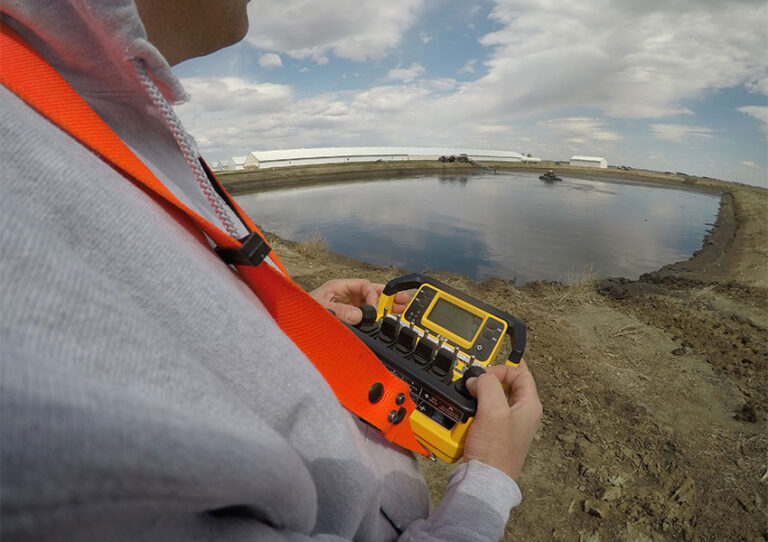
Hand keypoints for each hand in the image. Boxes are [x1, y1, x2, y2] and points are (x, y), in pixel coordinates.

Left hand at [309, 278, 409, 324]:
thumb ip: (340, 312)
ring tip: (403, 308)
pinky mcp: (348, 318)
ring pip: (372, 303)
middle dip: (388, 295)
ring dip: (387, 305)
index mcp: (339, 286)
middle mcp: (346, 295)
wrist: (289, 323)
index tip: (375, 310)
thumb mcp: (320, 309)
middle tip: (404, 300)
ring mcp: (348, 306)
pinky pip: (366, 315)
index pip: (364, 286)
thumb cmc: (300, 311)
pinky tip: (388, 320)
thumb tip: (359, 315)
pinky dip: (378, 317)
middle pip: (372, 292)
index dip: (373, 296)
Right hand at [463, 360, 541, 480]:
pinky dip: (472, 410)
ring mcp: (506, 424)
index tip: (484, 372)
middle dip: (487, 380)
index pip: (521, 373)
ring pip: (491, 398)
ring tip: (468, 399)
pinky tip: (465, 414)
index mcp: (529, 406)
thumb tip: (477, 378)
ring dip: (477, 395)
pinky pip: (482, 412)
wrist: (482, 481)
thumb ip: (487, 385)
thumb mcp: (493, 410)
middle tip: (474, 382)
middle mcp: (521, 414)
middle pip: (505, 384)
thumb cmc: (495, 452)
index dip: (502, 368)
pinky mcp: (492, 433)